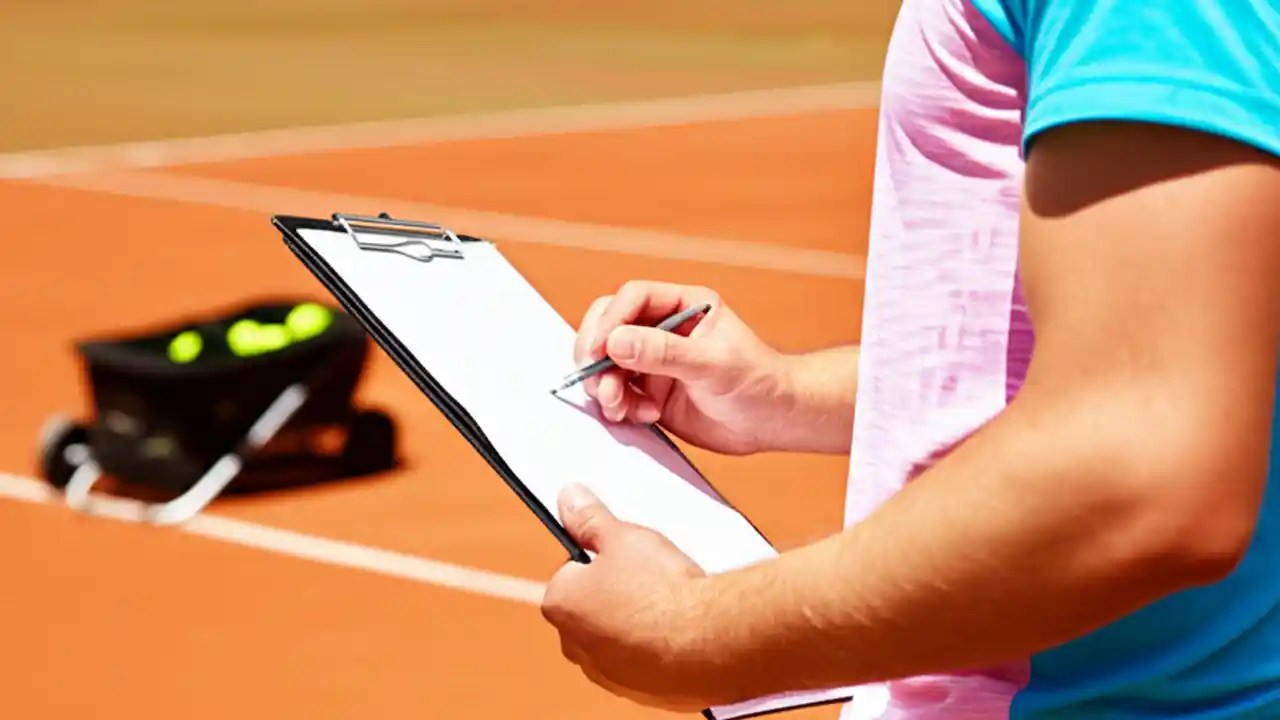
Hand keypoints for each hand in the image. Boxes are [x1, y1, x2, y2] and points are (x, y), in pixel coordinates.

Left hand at [541, 484, 729, 710]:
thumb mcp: (623, 537)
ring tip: (671, 603)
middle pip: (593, 607)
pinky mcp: (643, 693)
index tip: (626, 554)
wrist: (708, 643)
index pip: (571, 572)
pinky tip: (683, 632)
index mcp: (560, 605)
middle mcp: (576, 647)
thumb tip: (567, 498)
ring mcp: (609, 675)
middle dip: (617, 592)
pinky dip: (660, 649)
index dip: (601, 557)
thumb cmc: (659, 589)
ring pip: (620, 637)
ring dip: (639, 621)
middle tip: (650, 575)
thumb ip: (591, 519)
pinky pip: (646, 663)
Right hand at [574, 281, 789, 454]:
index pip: (633, 298)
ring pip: (607, 363)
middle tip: (597, 381)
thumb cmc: (758, 382)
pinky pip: (617, 393)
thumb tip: (615, 342)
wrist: (773, 423)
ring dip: (605, 385)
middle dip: (597, 353)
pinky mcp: (651, 392)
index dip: (611, 320)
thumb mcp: (713, 364)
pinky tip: (645, 416)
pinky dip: (619, 406)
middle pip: (609, 326)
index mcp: (685, 304)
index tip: (600, 350)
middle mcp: (664, 328)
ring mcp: (654, 361)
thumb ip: (664, 352)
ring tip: (621, 408)